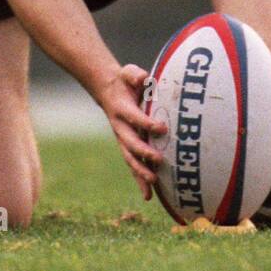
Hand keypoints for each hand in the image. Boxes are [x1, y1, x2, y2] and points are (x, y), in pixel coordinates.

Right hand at [97, 64, 166, 201]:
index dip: (147, 123)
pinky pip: (133, 166)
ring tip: (153, 182)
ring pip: (130, 159)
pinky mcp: (128, 148)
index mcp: (122, 110)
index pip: (135, 118)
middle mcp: (120, 128)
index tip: (162, 128)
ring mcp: (123, 140)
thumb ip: (135, 75)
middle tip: (158, 159)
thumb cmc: (124, 81)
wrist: (109, 91)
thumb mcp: (128, 73)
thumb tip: (143, 78)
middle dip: (144, 152)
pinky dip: (140, 181)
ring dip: (140, 172)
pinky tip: (149, 196)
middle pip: (130, 143)